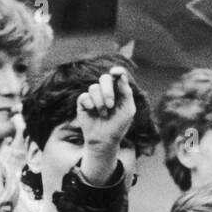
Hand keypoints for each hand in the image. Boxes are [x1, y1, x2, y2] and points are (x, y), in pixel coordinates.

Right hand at [76, 66, 135, 185]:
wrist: (105, 140)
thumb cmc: (119, 125)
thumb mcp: (128, 109)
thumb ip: (126, 92)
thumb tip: (120, 75)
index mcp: (118, 90)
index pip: (117, 75)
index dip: (117, 71)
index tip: (116, 73)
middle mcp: (105, 91)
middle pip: (104, 78)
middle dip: (108, 91)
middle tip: (111, 105)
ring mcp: (94, 96)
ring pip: (94, 88)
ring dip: (100, 102)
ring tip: (104, 114)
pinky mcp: (83, 103)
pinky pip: (84, 96)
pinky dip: (90, 104)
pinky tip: (93, 111)